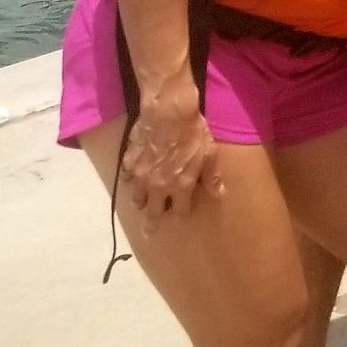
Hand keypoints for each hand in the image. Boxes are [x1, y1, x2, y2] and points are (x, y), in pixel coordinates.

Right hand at [117, 81, 221, 216]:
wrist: (168, 113)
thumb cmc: (193, 133)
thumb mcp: (210, 153)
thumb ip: (211, 176)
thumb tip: (219, 194)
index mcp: (180, 186)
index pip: (179, 210)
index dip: (180, 214)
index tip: (179, 217)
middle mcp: (158, 186)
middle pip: (153, 212)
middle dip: (152, 222)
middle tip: (148, 233)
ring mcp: (141, 175)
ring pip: (137, 197)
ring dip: (140, 201)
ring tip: (141, 204)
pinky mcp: (129, 162)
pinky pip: (128, 177)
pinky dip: (131, 179)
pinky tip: (133, 177)